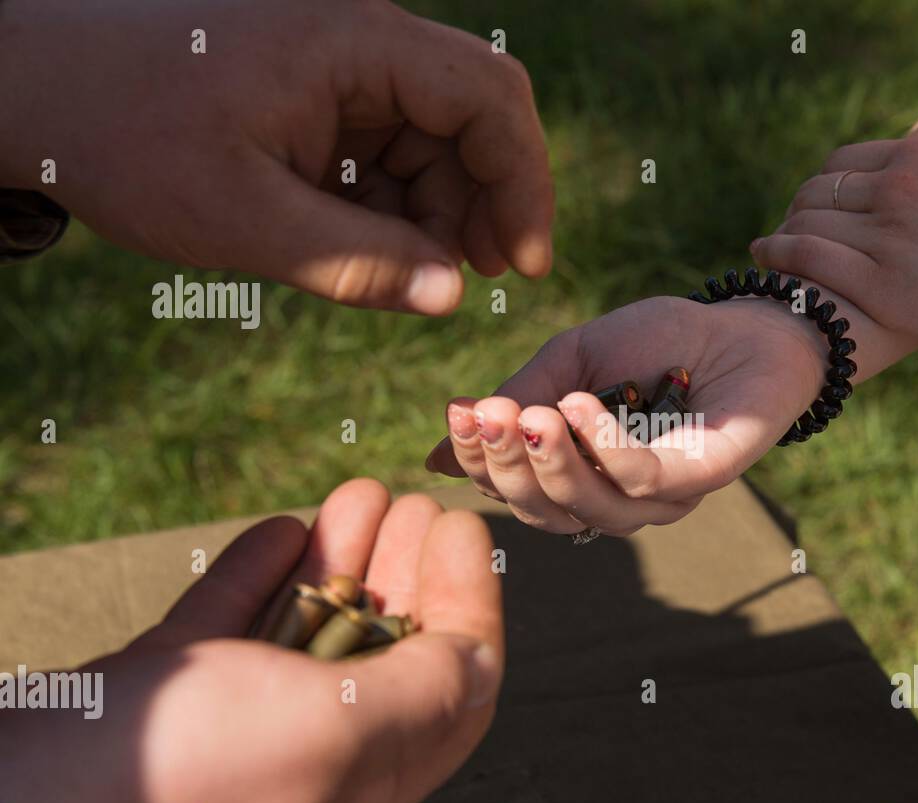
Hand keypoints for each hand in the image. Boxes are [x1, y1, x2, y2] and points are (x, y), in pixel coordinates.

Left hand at [0, 0, 553, 313]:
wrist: (34, 90)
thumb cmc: (123, 135)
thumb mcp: (243, 216)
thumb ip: (356, 263)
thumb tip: (454, 298)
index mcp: (354, 43)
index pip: (488, 97)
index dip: (523, 184)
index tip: (524, 268)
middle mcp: (361, 44)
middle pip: (474, 117)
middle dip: (487, 202)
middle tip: (473, 281)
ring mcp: (341, 68)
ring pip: (435, 141)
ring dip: (439, 214)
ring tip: (407, 275)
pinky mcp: (320, 97)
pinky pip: (389, 152)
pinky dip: (394, 208)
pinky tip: (367, 250)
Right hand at [0, 479, 503, 802]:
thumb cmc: (193, 779)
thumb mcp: (341, 732)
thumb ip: (425, 694)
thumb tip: (475, 659)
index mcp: (367, 777)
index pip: (453, 687)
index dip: (471, 604)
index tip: (463, 531)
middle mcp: (311, 752)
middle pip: (388, 650)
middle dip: (411, 573)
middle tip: (416, 506)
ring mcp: (238, 721)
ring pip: (311, 627)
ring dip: (342, 557)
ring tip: (361, 493)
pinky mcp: (172, 693)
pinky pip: (232, 622)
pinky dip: (262, 572)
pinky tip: (284, 530)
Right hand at [425, 291, 917, 535]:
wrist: (747, 325)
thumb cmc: (658, 340)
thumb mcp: (573, 359)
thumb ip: (517, 399)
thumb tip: (439, 454)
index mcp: (575, 474)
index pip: (513, 489)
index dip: (479, 460)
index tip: (459, 412)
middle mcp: (611, 499)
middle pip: (543, 512)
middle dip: (507, 465)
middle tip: (489, 415)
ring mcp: (656, 499)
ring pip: (587, 508)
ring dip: (551, 463)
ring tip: (530, 415)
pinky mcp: (698, 481)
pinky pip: (640, 481)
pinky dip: (604, 446)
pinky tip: (580, 406)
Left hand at [750, 135, 917, 352]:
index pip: (844, 163)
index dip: (819, 191)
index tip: (810, 211)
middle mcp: (900, 186)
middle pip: (817, 193)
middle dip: (796, 217)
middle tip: (781, 242)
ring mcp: (890, 235)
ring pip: (806, 227)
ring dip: (781, 243)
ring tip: (769, 261)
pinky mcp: (886, 286)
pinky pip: (811, 266)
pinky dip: (783, 267)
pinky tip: (772, 278)